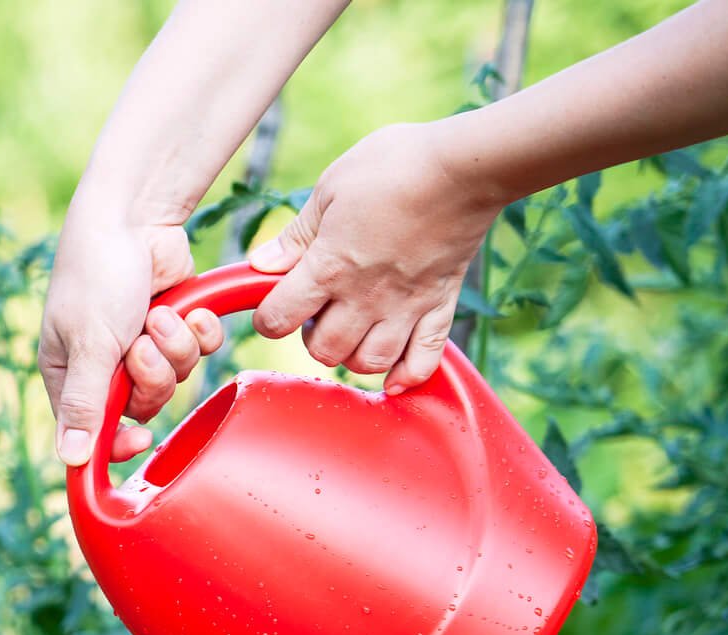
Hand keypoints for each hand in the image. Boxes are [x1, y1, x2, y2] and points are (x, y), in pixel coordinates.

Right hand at [39, 219, 225, 466]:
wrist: (135, 216)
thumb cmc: (96, 275)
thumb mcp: (89, 344)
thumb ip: (85, 404)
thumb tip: (70, 460)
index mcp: (68, 375)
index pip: (90, 433)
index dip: (117, 445)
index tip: (139, 443)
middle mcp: (105, 365)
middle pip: (143, 406)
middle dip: (152, 375)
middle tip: (141, 344)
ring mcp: (143, 345)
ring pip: (177, 378)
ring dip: (176, 346)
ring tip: (161, 313)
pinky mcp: (177, 325)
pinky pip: (201, 351)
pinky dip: (200, 330)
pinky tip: (188, 309)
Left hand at [249, 122, 504, 391]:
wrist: (466, 165)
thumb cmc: (394, 166)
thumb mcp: (331, 189)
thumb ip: (296, 234)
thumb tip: (260, 265)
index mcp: (329, 266)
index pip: (278, 319)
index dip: (269, 317)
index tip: (276, 303)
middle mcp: (365, 296)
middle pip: (323, 351)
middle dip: (312, 338)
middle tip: (321, 311)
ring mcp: (405, 306)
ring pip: (368, 363)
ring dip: (353, 355)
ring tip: (354, 330)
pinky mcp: (440, 305)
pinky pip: (423, 361)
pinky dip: (407, 375)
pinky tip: (394, 374)